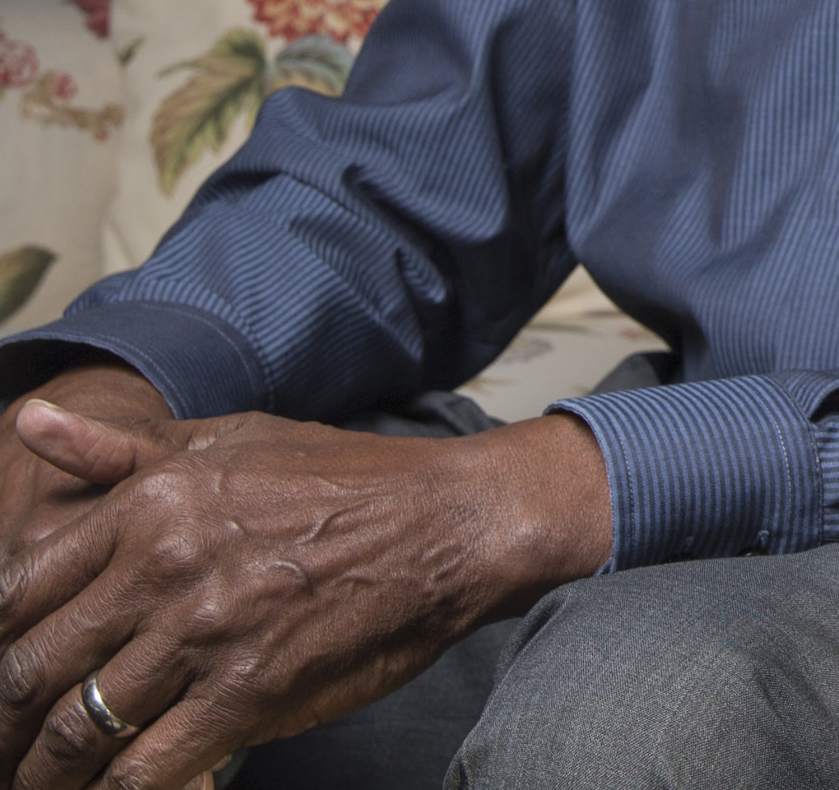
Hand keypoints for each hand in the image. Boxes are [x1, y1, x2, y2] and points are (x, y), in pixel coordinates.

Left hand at [0, 392, 610, 789]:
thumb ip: (122, 448)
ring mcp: (205, 632)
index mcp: (149, 501)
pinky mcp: (249, 692)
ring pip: (76, 728)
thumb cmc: (344, 480)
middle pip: (31, 669)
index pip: (17, 592)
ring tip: (41, 784)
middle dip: (4, 725)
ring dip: (44, 772)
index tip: (3, 679)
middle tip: (4, 750)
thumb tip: (29, 426)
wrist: (451, 525)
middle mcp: (163, 564)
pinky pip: (146, 766)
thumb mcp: (231, 441)